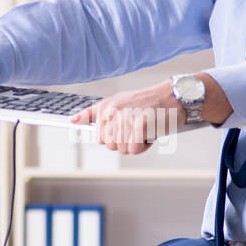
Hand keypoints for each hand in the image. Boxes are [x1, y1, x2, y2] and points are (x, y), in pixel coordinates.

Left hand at [68, 79, 184, 154]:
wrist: (173, 96)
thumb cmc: (147, 102)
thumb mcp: (116, 102)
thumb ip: (93, 113)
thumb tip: (73, 121)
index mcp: (105, 107)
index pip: (99, 138)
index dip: (114, 138)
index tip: (125, 129)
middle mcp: (113, 112)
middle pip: (111, 145)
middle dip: (125, 142)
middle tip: (137, 129)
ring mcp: (125, 118)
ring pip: (122, 149)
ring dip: (136, 144)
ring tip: (144, 130)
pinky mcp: (139, 125)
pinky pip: (134, 149)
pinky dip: (144, 146)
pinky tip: (149, 133)